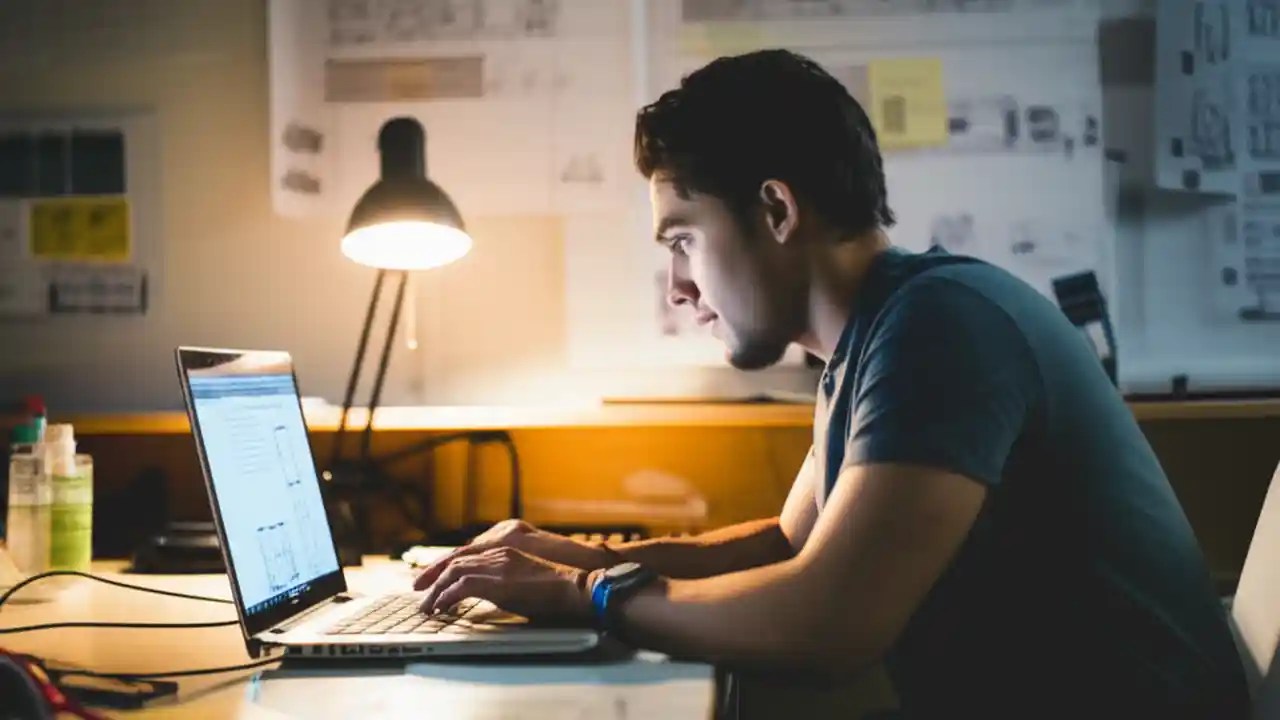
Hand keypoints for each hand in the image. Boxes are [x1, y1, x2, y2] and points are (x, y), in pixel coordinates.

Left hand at [413, 519, 611, 590]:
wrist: (576, 589)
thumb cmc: (556, 591)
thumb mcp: (525, 581)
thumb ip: (505, 582)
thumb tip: (489, 595)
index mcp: (505, 551)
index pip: (466, 555)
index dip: (445, 568)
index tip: (431, 581)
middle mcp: (498, 553)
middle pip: (454, 560)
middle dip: (432, 577)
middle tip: (419, 593)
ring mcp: (497, 564)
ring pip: (453, 572)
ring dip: (436, 591)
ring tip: (426, 607)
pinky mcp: (498, 580)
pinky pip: (461, 587)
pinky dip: (447, 598)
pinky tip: (441, 609)